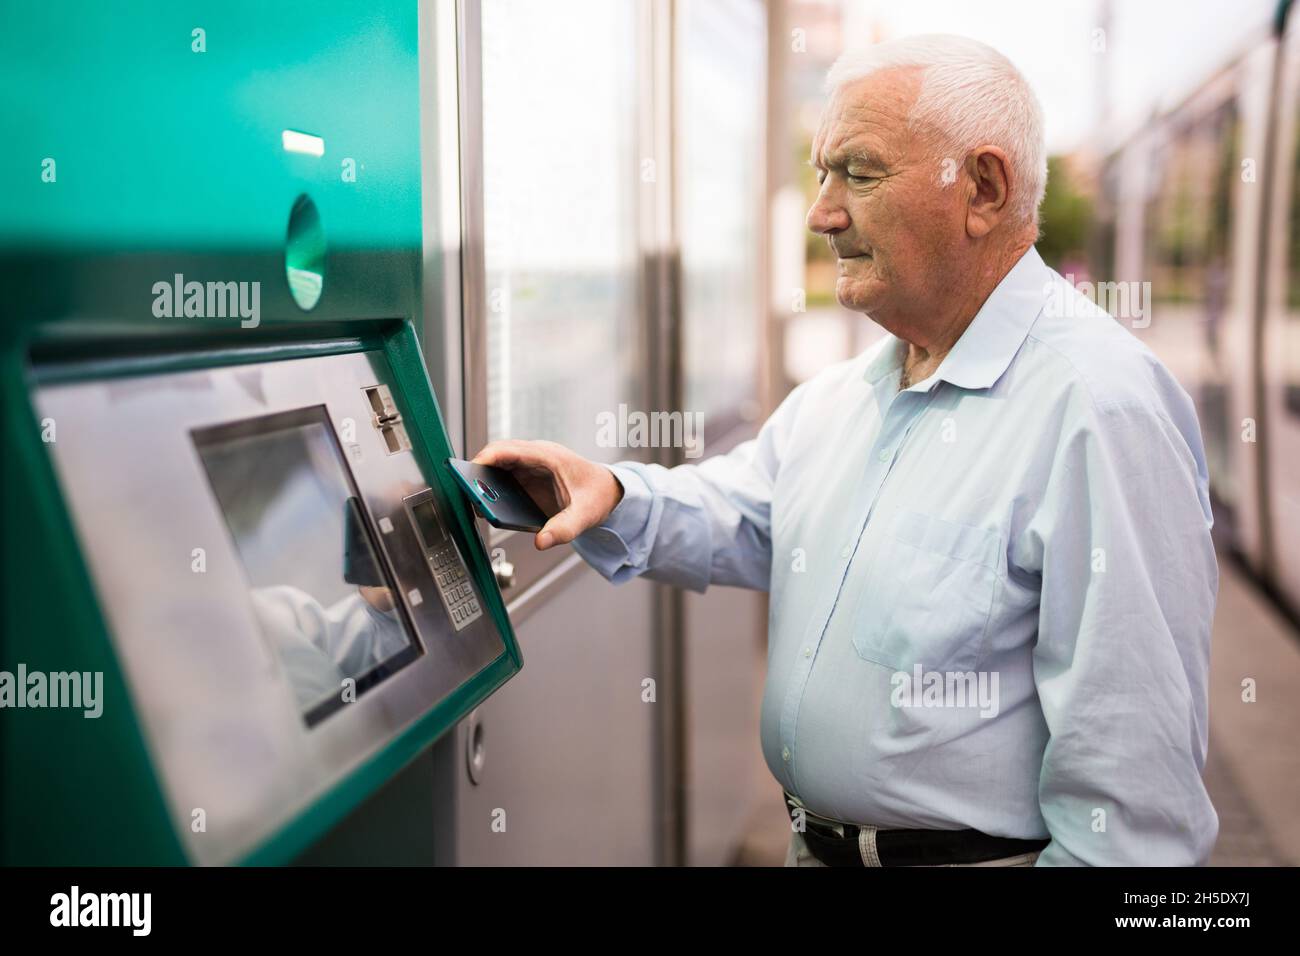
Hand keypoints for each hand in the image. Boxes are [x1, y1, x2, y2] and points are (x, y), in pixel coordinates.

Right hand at [471, 440, 624, 550]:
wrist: (608, 492)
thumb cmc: (598, 496)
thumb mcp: (585, 515)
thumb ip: (564, 529)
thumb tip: (541, 542)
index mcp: (548, 456)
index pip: (508, 449)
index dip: (485, 458)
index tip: (469, 472)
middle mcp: (535, 457)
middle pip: (497, 456)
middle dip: (478, 472)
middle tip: (466, 494)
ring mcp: (530, 466)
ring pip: (497, 467)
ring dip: (483, 481)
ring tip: (474, 504)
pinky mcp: (527, 478)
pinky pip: (503, 478)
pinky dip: (491, 489)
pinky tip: (488, 507)